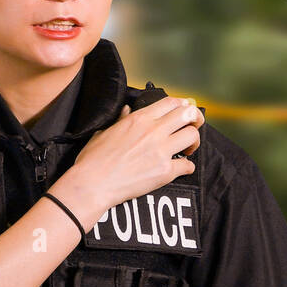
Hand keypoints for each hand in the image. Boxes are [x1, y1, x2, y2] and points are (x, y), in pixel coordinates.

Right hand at [48, 96, 203, 229]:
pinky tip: (179, 168)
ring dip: (193, 142)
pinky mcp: (165, 172)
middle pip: (189, 114)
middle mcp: (153, 131)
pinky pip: (188, 165)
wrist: (92, 184)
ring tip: (185, 149)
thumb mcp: (104, 132)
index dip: (183, 105)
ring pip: (193, 136)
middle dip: (195, 119)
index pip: (172, 102)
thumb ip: (121, 119)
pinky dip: (186, 167)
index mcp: (139, 119)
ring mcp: (161, 151)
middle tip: (192, 128)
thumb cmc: (93, 159)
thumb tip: (126, 110)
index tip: (184, 112)